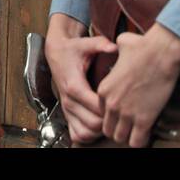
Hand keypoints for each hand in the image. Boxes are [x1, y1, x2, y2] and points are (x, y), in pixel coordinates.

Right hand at [44, 14, 116, 143]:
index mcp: (74, 85)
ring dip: (100, 131)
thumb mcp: (86, 44)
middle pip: (94, 124)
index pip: (96, 108)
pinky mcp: (66, 114)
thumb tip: (113, 46)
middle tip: (121, 112)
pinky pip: (77, 134)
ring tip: (110, 120)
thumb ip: (100, 44)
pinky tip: (98, 126)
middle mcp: (69, 100)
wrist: (56, 53)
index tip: (123, 102)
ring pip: (86, 133)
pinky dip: (89, 135)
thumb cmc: (73, 50)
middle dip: (109, 121)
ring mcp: (67, 109)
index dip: (112, 109)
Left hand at [95, 24, 179, 147]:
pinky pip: (137, 142)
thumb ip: (115, 48)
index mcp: (103, 89)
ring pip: (120, 138)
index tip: (124, 112)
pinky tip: (147, 133)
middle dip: (118, 129)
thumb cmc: (143, 46)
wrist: (160, 52)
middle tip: (130, 125)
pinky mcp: (144, 119)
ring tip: (138, 130)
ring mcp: (126, 113)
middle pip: (108, 128)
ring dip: (128, 136)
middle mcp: (111, 103)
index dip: (113, 114)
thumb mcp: (121, 44)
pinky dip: (141, 141)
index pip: (101, 113)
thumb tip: (120, 45)